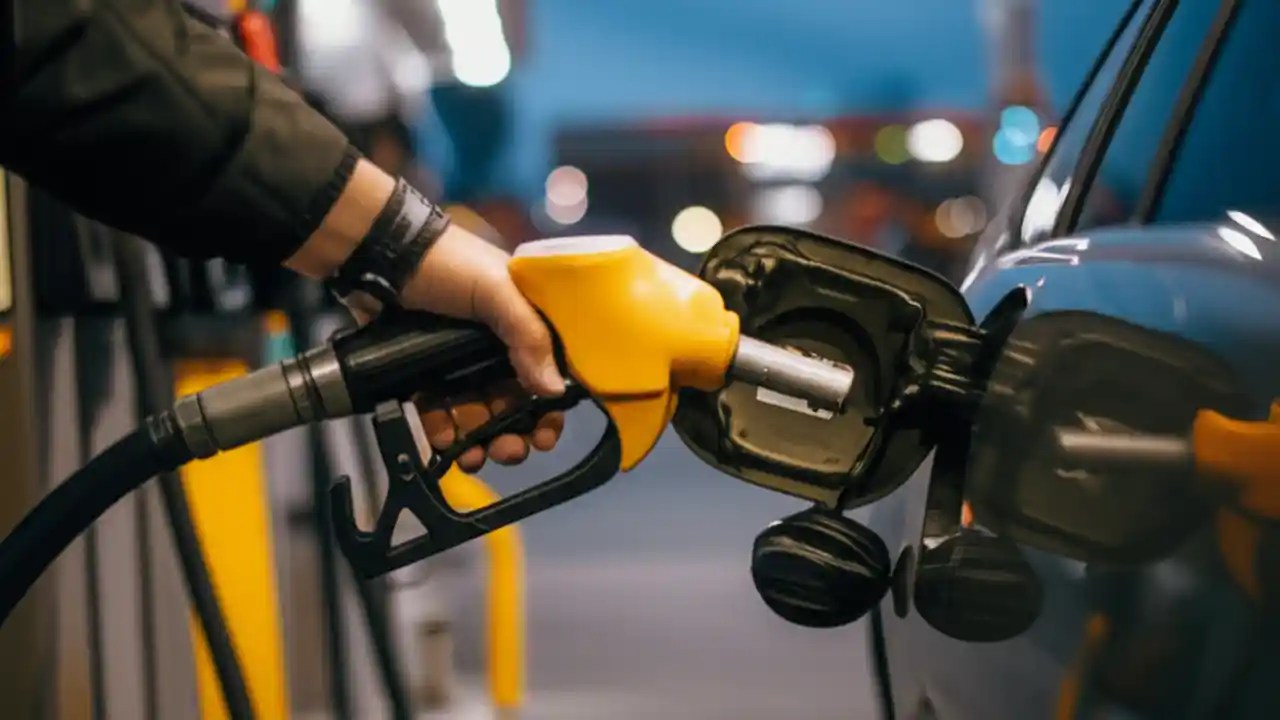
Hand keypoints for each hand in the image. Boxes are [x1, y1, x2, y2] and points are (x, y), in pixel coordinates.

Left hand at [287, 161, 564, 471]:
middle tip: (508, 452)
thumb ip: (528, 337)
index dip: (549, 409)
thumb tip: (556, 392)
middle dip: (513, 435)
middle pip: (513, 405)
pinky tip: (446, 445)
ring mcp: (458, 364)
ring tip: (474, 456)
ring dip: (480, 440)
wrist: (378, 253)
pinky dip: (445, 433)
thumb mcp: (497, 291)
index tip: (544, 436)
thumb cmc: (447, 264)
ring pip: (477, 415)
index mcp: (522, 325)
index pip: (547, 376)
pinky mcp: (425, 375)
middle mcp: (495, 349)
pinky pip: (440, 413)